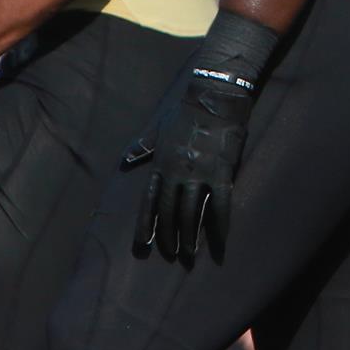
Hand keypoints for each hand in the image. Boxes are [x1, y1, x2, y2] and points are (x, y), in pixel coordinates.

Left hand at [131, 11, 276, 261]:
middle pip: (170, 213)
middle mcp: (176, 173)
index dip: (146, 225)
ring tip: (190, 254)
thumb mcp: (159, 127)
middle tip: (172, 255)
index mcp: (160, 164)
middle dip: (169, 237)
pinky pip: (220, 205)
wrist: (214, 95)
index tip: (143, 245)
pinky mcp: (222, 172)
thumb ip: (143, 145)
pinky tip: (220, 242)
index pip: (149, 202)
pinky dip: (219, 226)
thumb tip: (127, 160)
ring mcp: (199, 174)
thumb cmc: (185, 109)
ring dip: (190, 237)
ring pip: (191, 213)